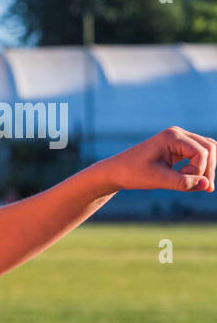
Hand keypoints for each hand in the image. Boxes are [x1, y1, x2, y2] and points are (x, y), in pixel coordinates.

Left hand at [97, 127, 214, 193]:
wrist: (115, 171)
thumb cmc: (132, 173)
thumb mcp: (157, 180)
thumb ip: (183, 182)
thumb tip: (207, 185)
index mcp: (172, 136)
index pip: (201, 152)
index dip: (198, 170)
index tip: (183, 183)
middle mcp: (178, 133)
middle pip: (210, 148)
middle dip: (209, 169)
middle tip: (205, 189)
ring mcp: (179, 139)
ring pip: (208, 150)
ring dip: (208, 168)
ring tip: (202, 186)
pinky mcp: (178, 147)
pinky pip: (199, 154)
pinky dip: (201, 167)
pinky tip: (195, 181)